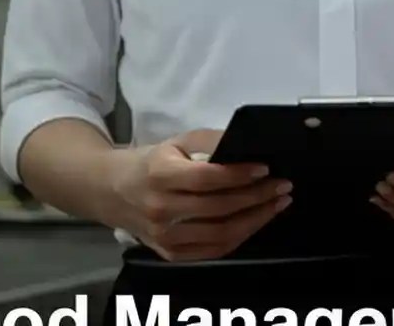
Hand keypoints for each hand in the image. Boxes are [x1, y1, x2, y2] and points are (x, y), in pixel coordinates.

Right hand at [111, 129, 292, 261]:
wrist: (111, 191)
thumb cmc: (148, 164)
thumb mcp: (173, 143)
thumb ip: (208, 141)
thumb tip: (245, 146)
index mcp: (158, 175)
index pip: (207, 178)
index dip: (239, 175)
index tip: (265, 169)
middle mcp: (160, 208)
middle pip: (219, 207)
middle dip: (257, 197)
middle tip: (282, 186)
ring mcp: (165, 236)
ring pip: (222, 233)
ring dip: (256, 219)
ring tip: (276, 204)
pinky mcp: (170, 253)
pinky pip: (214, 250)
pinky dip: (240, 237)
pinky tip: (255, 221)